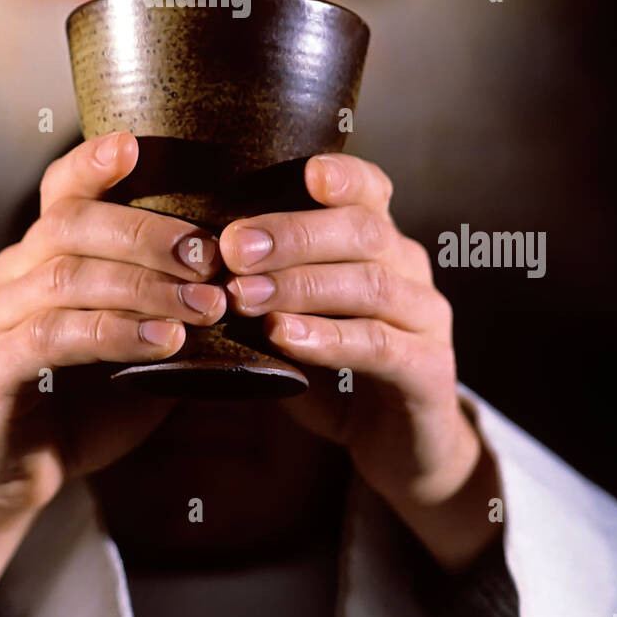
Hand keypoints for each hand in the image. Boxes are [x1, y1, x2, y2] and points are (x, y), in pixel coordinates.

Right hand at [0, 132, 224, 608]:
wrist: (26, 472)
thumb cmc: (91, 397)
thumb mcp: (141, 338)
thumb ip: (175, 301)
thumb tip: (252, 274)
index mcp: (45, 250)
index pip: (63, 189)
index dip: (92, 162)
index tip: (135, 146)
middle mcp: (14, 270)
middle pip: (73, 223)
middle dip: (147, 232)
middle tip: (210, 254)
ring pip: (68, 275)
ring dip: (144, 286)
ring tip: (205, 307)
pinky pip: (55, 335)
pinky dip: (114, 333)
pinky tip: (163, 343)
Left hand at [221, 154, 500, 571]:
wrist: (400, 445)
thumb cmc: (334, 367)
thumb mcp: (296, 314)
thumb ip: (261, 283)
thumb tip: (188, 258)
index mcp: (379, 240)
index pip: (371, 189)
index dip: (344, 174)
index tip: (306, 172)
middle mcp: (409, 267)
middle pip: (363, 230)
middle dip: (293, 234)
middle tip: (232, 247)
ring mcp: (425, 317)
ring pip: (369, 284)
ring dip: (300, 285)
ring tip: (243, 296)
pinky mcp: (428, 370)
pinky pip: (379, 344)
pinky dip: (328, 338)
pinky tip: (284, 337)